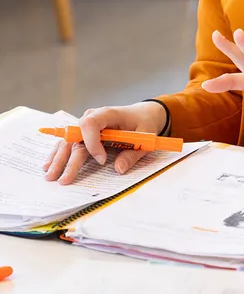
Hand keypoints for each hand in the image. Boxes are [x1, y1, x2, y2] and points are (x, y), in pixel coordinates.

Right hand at [43, 101, 167, 184]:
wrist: (141, 114)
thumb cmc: (142, 123)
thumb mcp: (145, 137)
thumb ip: (132, 153)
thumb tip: (119, 169)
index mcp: (107, 114)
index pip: (90, 124)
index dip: (92, 143)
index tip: (101, 160)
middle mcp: (92, 117)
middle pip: (75, 137)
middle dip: (67, 159)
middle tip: (62, 179)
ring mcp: (85, 125)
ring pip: (68, 142)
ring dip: (58, 158)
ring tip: (50, 175)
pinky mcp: (84, 133)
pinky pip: (69, 143)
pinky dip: (59, 154)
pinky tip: (49, 165)